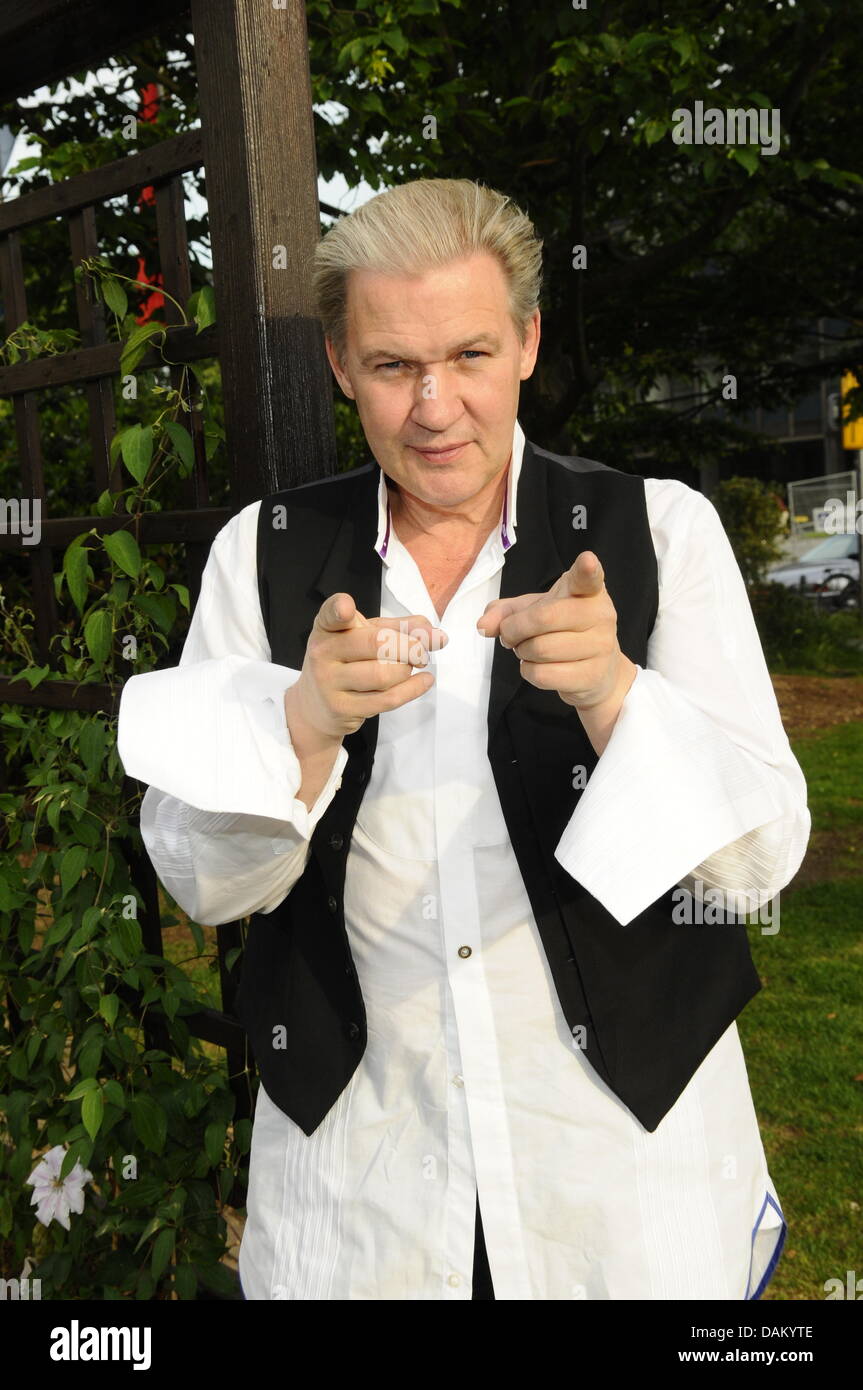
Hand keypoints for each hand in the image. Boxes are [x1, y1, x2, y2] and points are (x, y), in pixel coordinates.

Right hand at [284, 592, 447, 744]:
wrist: (316, 706)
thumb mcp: (366, 636)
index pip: (331, 614)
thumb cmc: (346, 663)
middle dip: (411, 647)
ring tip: (408, 668)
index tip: (347, 608)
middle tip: (420, 653)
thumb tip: (438, 636)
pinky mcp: (341, 708)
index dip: (340, 609)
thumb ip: (401, 628)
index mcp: (327, 627)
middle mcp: (323, 652)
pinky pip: (387, 699)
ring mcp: (329, 682)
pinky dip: (413, 689)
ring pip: (384, 674)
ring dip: (407, 670)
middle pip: (377, 643)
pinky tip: (424, 681)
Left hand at [476, 550, 636, 724]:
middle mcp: (600, 615)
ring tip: (529, 650)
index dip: (587, 569)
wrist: (597, 670)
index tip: (587, 562)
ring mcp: (601, 646)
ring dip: (521, 652)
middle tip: (510, 635)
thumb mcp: (534, 612)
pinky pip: (543, 674)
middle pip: (543, 618)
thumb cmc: (562, 631)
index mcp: (587, 591)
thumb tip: (483, 626)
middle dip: (514, 629)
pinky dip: (528, 671)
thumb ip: (504, 612)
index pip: (588, 577)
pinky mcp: (592, 676)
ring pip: (539, 650)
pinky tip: (537, 666)